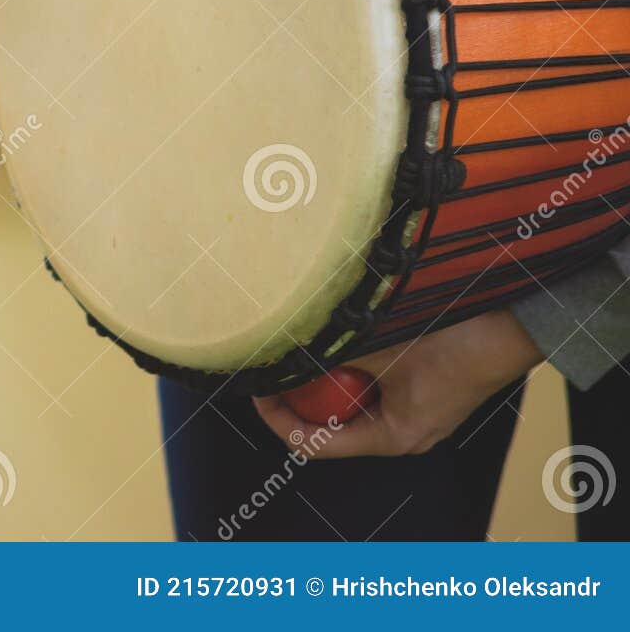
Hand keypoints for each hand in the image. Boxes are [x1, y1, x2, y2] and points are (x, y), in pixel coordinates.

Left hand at [252, 309, 542, 457]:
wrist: (513, 323)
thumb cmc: (457, 342)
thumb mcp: (382, 347)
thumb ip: (334, 355)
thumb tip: (286, 347)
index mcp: (393, 438)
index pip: (315, 445)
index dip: (278, 419)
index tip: (256, 391)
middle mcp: (403, 432)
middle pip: (330, 426)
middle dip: (300, 397)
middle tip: (274, 366)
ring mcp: (414, 412)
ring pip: (350, 403)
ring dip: (328, 378)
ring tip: (304, 350)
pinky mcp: (422, 390)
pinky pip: (373, 386)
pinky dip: (353, 367)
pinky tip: (341, 340)